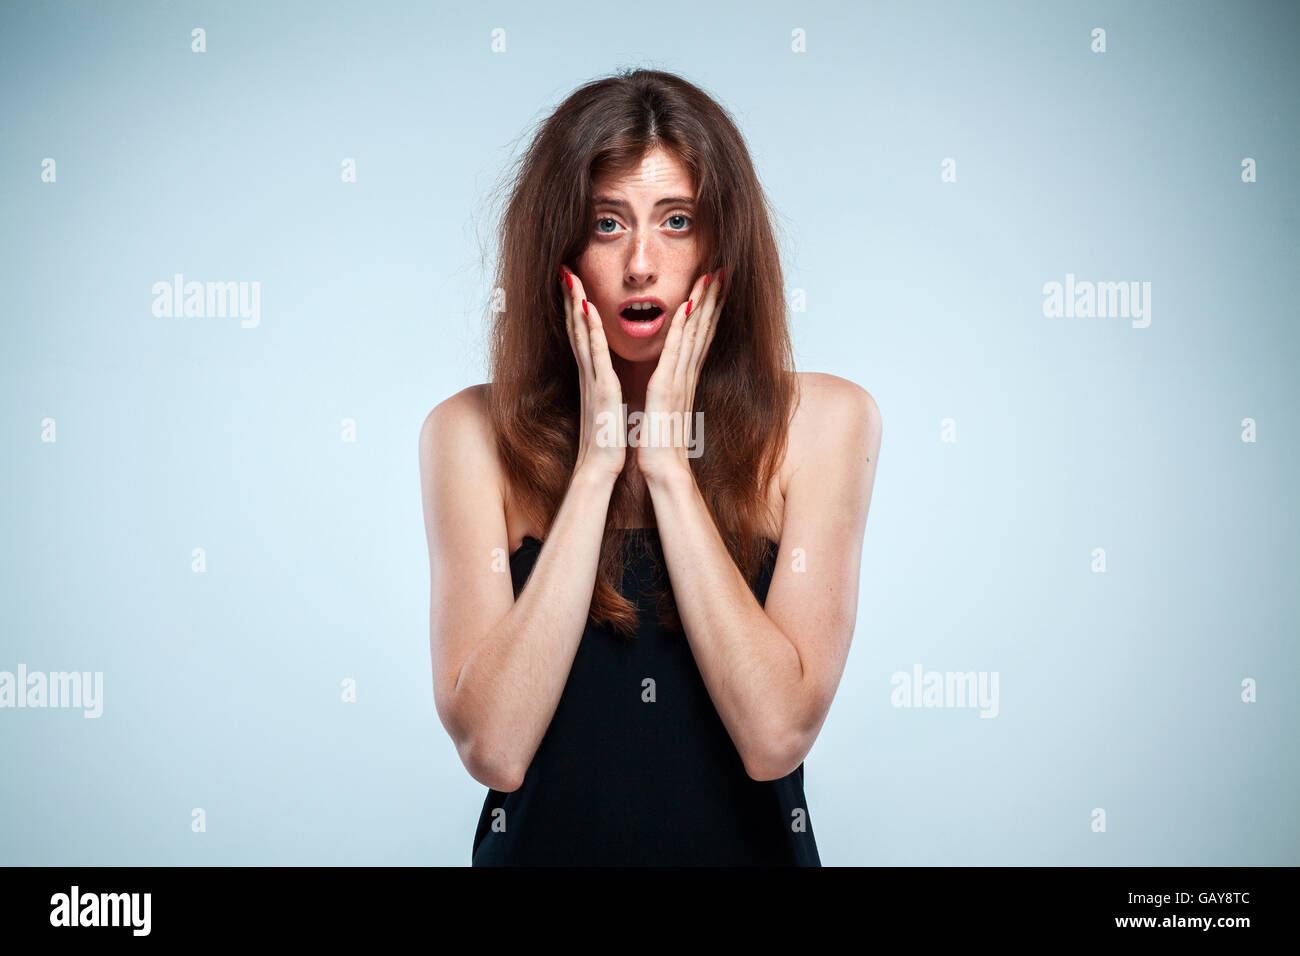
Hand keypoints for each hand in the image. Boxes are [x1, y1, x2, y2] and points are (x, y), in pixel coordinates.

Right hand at [559, 265, 625, 480]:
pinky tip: (586, 309)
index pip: (582, 335)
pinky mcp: (601, 389)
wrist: (600, 470)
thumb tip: (606, 381)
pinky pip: (594, 354)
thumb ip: (604, 390)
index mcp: (593, 377)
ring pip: (581, 334)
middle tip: (564, 267)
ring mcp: (592, 380)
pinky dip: (590, 330)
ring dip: (575, 304)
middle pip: (575, 328)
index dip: (576, 308)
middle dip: (569, 297)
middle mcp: (588, 374)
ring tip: (570, 276)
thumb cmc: (605, 443)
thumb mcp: (606, 408)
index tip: (573, 282)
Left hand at [637, 266, 725, 483]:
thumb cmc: (662, 444)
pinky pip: (676, 350)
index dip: (710, 310)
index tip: (716, 287)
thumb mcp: (665, 409)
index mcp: (684, 378)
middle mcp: (686, 374)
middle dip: (714, 298)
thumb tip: (669, 381)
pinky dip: (682, 327)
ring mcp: (679, 379)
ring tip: (712, 276)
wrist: (663, 470)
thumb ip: (670, 391)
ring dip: (703, 303)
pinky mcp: (666, 386)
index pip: (700, 336)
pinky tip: (686, 305)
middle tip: (724, 270)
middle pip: (705, 328)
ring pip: (695, 333)